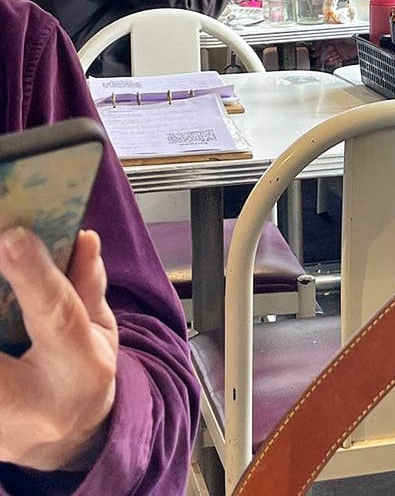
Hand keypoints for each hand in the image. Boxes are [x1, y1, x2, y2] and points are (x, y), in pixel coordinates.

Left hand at [0, 227, 116, 470]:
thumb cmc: (84, 373)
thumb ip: (87, 285)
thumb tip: (83, 239)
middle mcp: (37, 403)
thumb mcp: (101, 330)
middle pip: (0, 371)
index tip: (12, 236)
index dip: (34, 276)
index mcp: (80, 369)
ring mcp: (1, 428)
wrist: (68, 442)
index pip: (57, 315)